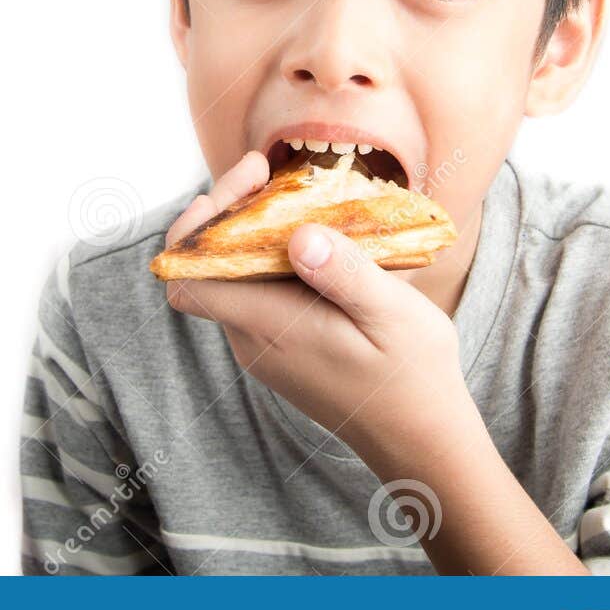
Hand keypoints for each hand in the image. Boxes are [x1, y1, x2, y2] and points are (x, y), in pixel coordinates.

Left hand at [163, 151, 477, 469]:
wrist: (420, 439)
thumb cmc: (412, 377)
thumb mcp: (391, 315)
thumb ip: (343, 274)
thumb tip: (298, 235)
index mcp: (270, 327)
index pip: (189, 277)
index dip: (198, 224)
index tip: (246, 181)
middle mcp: (253, 338)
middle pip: (206, 266)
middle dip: (229, 210)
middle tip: (270, 170)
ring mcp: (264, 346)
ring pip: (231, 277)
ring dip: (250, 231)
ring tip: (291, 194)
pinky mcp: (280, 348)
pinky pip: (256, 292)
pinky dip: (269, 257)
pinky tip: (309, 236)